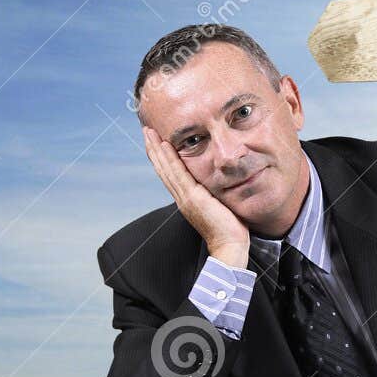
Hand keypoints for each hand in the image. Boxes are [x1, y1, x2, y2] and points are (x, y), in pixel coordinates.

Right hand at [142, 125, 249, 265]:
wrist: (230, 246)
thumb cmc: (229, 229)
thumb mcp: (219, 204)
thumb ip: (213, 193)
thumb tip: (218, 182)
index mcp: (187, 198)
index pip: (170, 173)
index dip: (162, 157)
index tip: (156, 141)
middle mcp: (182, 196)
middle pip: (163, 168)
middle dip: (154, 148)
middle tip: (146, 130)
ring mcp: (185, 197)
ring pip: (166, 168)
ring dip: (156, 149)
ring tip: (149, 132)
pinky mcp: (192, 197)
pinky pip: (177, 174)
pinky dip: (169, 159)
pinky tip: (163, 145)